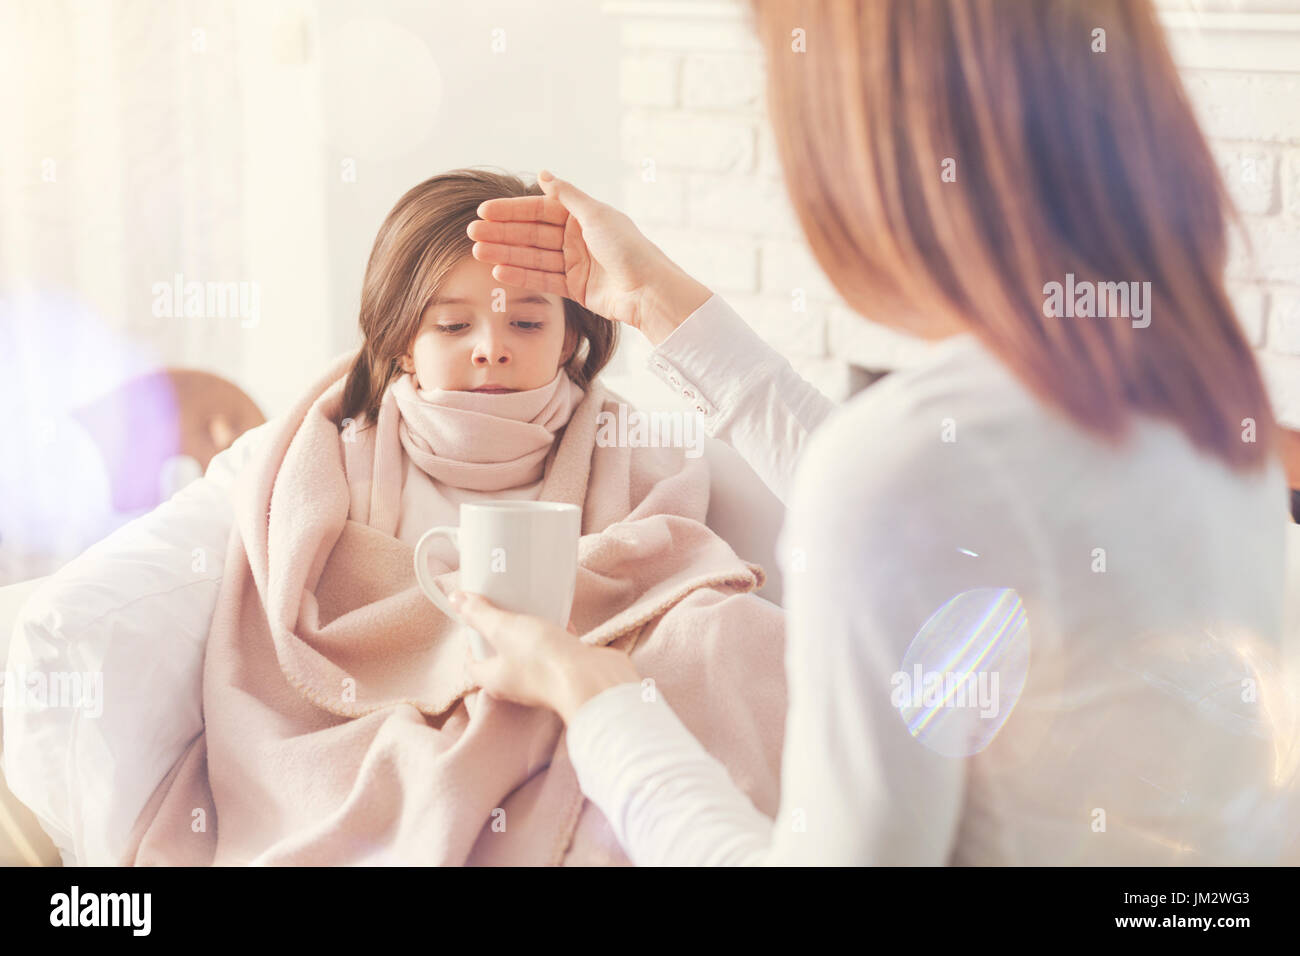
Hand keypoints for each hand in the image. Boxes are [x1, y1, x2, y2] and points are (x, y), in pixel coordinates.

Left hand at [450, 589, 639, 722]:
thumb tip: (455, 600)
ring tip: (529, 606)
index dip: (470, 641)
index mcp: (495, 678)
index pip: (473, 663)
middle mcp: (517, 683)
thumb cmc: (543, 662)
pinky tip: (561, 613)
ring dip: (530, 631)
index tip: (474, 617)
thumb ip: (479, 614)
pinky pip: (558, 648)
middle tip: (501, 607)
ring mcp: (544, 677)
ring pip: (531, 652)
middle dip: (500, 633)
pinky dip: (557, 631)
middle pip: (501, 657)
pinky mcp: (568, 669)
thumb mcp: (503, 629)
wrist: (591, 680)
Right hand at [466, 169, 712, 345]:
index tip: (484, 212)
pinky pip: (543, 279)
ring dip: (505, 254)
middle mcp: (576, 238)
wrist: (648, 290)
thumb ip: (567, 195)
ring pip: (533, 256)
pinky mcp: (576, 288)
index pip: (538, 210)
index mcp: (582, 216)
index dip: (511, 211)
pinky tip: (499, 271)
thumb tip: (543, 173)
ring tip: (477, 252)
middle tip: (472, 233)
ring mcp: (575, 263)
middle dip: (502, 233)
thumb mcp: (596, 214)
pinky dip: (521, 275)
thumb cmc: (628, 247)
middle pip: (532, 233)